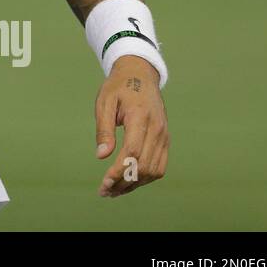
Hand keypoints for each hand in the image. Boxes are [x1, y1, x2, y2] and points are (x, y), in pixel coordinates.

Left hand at [94, 55, 169, 197]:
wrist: (140, 74)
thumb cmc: (118, 87)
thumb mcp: (104, 102)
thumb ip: (104, 129)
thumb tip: (101, 156)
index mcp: (140, 117)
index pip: (132, 152)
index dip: (119, 171)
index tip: (104, 182)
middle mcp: (157, 129)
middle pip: (144, 165)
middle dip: (124, 182)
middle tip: (105, 191)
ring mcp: (164, 135)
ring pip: (154, 170)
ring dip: (135, 184)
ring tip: (114, 190)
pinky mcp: (165, 139)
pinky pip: (160, 166)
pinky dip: (145, 177)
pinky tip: (129, 181)